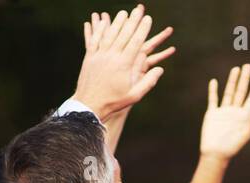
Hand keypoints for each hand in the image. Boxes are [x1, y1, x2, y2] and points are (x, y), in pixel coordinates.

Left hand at [74, 5, 174, 119]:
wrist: (90, 104)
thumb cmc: (114, 102)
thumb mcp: (135, 95)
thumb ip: (148, 82)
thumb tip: (160, 69)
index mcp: (124, 65)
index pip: (136, 42)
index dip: (142, 29)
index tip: (148, 19)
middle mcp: (111, 56)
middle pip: (124, 34)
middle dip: (133, 20)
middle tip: (139, 10)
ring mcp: (99, 55)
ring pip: (110, 34)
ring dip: (118, 22)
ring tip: (124, 13)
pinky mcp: (89, 57)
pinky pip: (95, 40)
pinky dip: (100, 30)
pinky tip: (103, 22)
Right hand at [200, 65, 249, 159]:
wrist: (216, 153)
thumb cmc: (232, 146)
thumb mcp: (245, 134)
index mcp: (244, 116)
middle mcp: (235, 112)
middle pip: (241, 91)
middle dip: (245, 79)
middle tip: (248, 66)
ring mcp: (223, 112)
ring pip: (229, 92)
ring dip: (232, 81)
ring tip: (236, 69)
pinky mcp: (212, 114)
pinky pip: (213, 100)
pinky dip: (213, 91)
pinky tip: (215, 81)